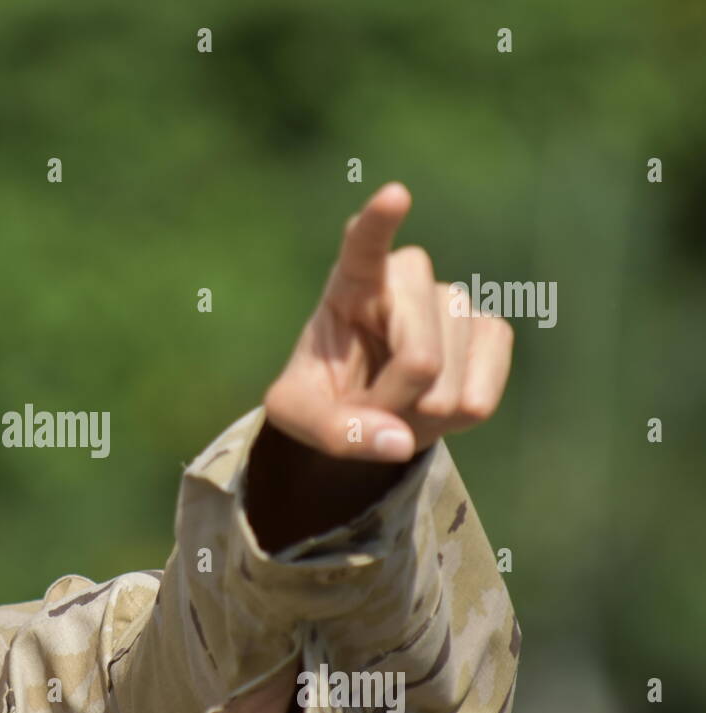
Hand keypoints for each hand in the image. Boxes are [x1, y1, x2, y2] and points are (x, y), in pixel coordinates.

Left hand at [262, 183, 513, 462]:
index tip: (395, 195)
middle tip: (369, 405)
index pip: (364, 245)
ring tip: (398, 401)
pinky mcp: (489, 330)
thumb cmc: (323, 395)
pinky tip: (438, 402)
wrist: (365, 404)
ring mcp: (453, 301)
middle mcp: (408, 279)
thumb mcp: (296, 418)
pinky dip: (458, 415)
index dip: (380, 224)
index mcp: (350, 283)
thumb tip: (396, 443)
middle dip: (394, 403)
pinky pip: (484, 391)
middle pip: (420, 358)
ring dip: (422, 415)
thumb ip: (333, 430)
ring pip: (451, 384)